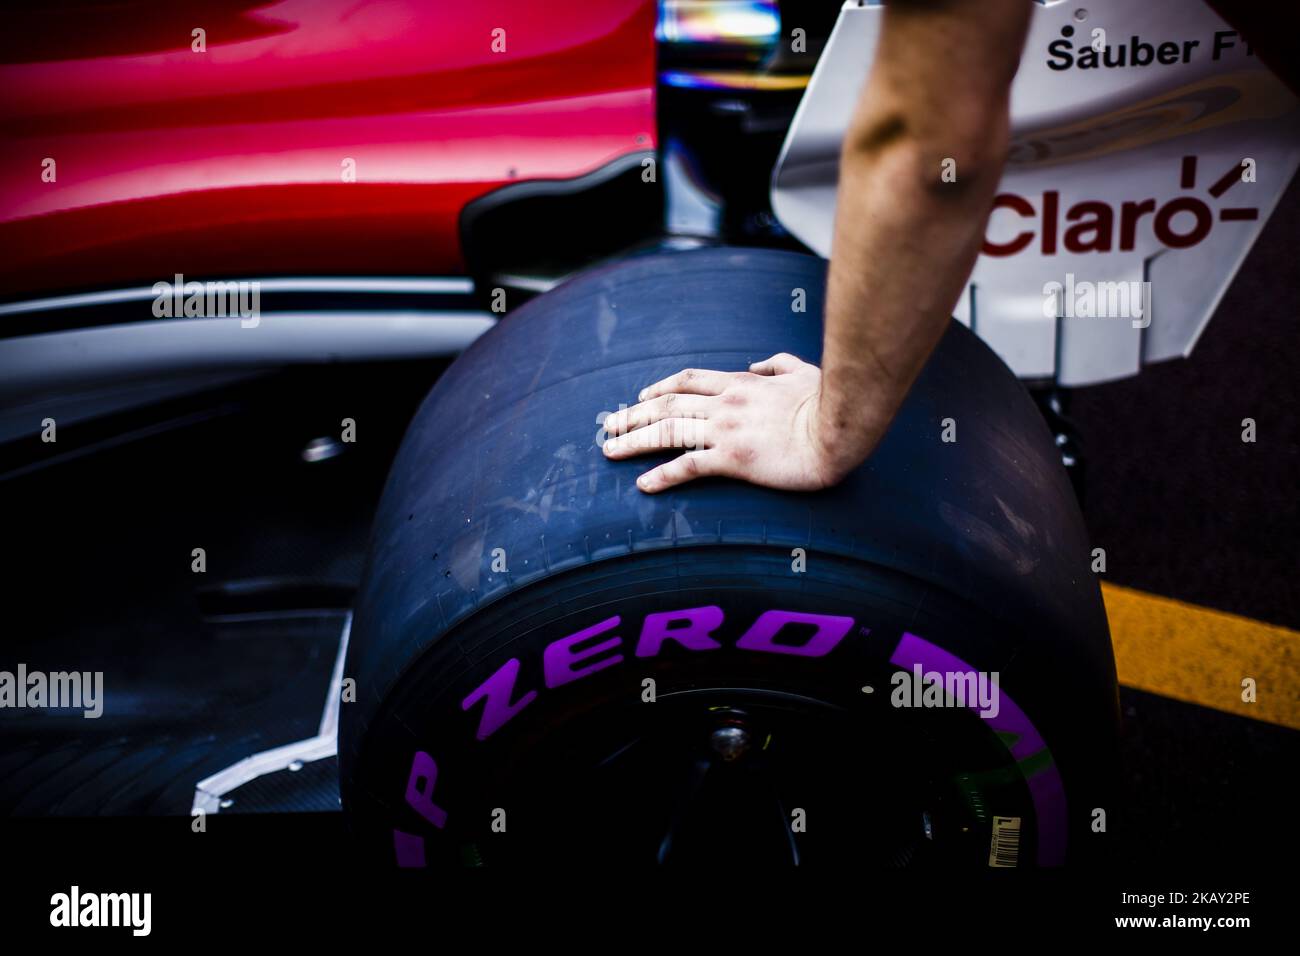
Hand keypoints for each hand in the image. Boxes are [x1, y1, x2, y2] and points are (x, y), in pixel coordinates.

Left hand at [602, 352, 851, 492]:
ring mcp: (725, 431)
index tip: (641, 395)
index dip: (660, 387)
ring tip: (610, 451)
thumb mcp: (802, 371)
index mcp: (739, 383)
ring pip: (667, 432)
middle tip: (609, 425)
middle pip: (666, 405)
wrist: (837, 430)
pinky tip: (643, 484)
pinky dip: (662, 475)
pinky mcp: (733, 459)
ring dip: (634, 441)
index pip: (688, 380)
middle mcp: (725, 404)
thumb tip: (759, 362)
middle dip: (633, 414)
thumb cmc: (826, 403)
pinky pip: (688, 466)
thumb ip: (778, 364)